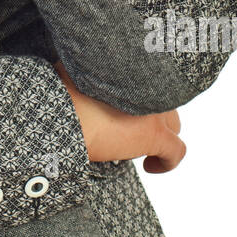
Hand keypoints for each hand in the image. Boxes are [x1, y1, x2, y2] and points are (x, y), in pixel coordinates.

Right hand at [54, 59, 186, 173]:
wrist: (61, 115)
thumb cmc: (60, 93)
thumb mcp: (77, 71)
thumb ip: (91, 70)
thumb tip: (83, 70)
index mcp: (132, 68)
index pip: (150, 81)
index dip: (140, 98)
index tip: (127, 111)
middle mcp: (148, 85)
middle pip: (165, 103)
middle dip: (153, 117)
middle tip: (131, 129)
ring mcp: (154, 110)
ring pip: (173, 125)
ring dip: (160, 136)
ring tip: (139, 148)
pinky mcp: (155, 135)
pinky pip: (176, 151)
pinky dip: (167, 162)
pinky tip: (151, 167)